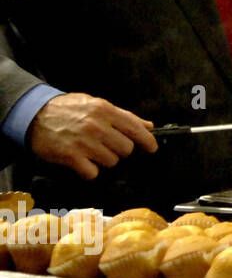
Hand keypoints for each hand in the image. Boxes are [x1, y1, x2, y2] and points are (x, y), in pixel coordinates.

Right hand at [28, 93, 156, 179]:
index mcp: (105, 110)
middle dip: (121, 151)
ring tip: (92, 152)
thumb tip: (148, 126)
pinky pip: (92, 172)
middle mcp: (96, 126)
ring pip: (111, 162)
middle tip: (109, 146)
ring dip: (104, 160)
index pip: (136, 128)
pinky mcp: (70, 156)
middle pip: (126, 149)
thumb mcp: (96, 104)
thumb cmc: (68, 109)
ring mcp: (83, 142)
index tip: (152, 148)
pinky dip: (89, 171)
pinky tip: (82, 162)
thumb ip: (123, 116)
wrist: (33, 114)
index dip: (148, 141)